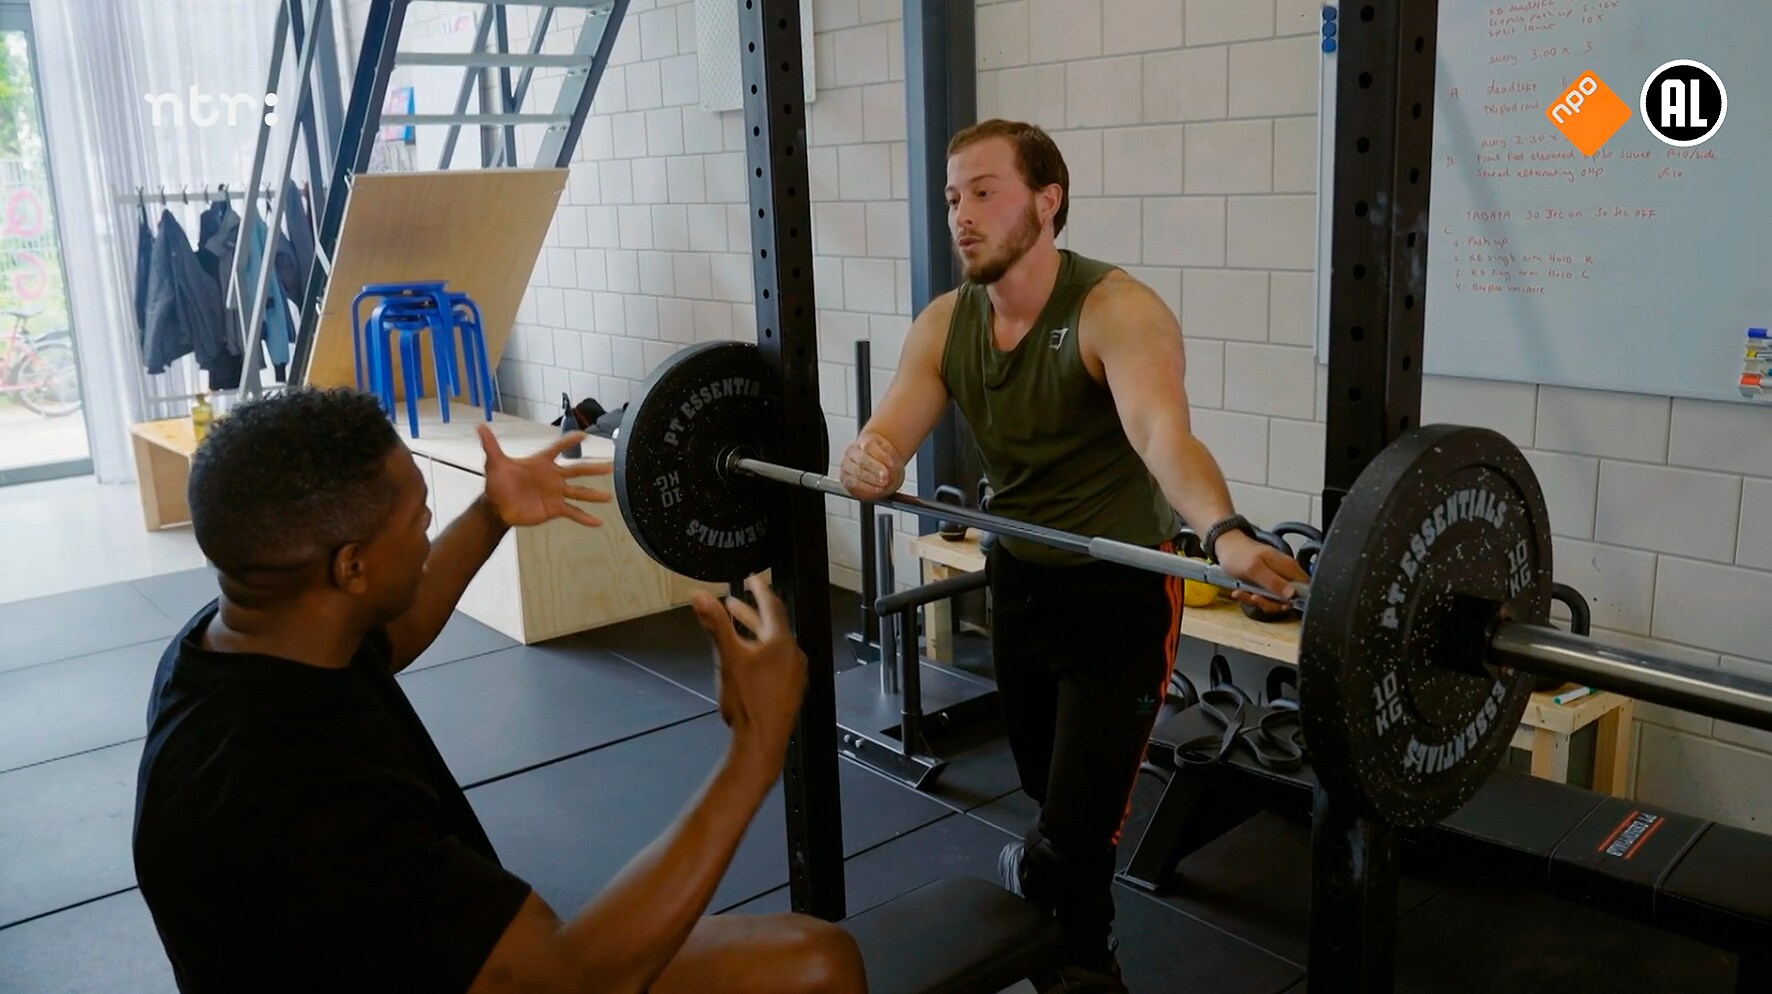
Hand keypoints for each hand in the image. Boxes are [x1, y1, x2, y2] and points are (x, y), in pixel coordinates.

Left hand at [477, 425, 612, 528]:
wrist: (497, 506)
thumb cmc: (497, 483)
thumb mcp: (494, 463)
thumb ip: (491, 445)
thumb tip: (479, 426)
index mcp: (541, 463)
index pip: (558, 449)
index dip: (569, 442)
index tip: (583, 435)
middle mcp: (552, 477)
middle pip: (577, 470)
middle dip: (593, 468)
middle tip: (610, 467)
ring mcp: (555, 493)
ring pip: (579, 492)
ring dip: (594, 495)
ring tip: (609, 498)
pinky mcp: (555, 509)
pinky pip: (573, 512)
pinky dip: (586, 518)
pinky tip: (598, 523)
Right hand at [690, 575, 808, 771]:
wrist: (761, 742)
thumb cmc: (747, 701)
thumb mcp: (728, 658)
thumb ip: (716, 624)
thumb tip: (701, 596)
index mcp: (781, 643)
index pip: (772, 606)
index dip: (760, 590)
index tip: (753, 578)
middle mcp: (793, 656)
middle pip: (772, 626)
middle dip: (751, 613)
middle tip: (735, 602)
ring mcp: (795, 675)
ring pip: (774, 646)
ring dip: (755, 634)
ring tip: (736, 630)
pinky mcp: (790, 690)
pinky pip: (777, 663)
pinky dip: (763, 654)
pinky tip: (749, 662)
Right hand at [840, 431, 900, 500]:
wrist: (871, 464)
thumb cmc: (880, 456)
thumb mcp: (888, 450)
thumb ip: (890, 452)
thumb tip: (890, 459)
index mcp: (864, 440)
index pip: (869, 445)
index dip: (881, 455)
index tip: (892, 463)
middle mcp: (852, 451)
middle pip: (862, 458)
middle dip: (875, 468)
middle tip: (886, 475)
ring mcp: (846, 464)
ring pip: (857, 471)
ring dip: (871, 479)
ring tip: (884, 483)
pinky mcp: (845, 477)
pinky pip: (853, 482)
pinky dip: (866, 487)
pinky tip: (877, 488)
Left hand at [1214, 532, 1309, 612]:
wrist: (1224, 547)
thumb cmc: (1239, 554)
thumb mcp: (1255, 569)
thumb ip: (1274, 582)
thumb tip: (1292, 595)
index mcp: (1288, 567)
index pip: (1305, 588)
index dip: (1295, 600)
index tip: (1277, 603)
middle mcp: (1285, 574)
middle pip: (1289, 599)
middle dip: (1271, 603)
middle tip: (1255, 597)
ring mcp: (1274, 580)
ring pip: (1275, 601)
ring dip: (1258, 601)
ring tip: (1244, 593)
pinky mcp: (1264, 585)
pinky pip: (1263, 598)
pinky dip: (1250, 597)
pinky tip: (1240, 592)